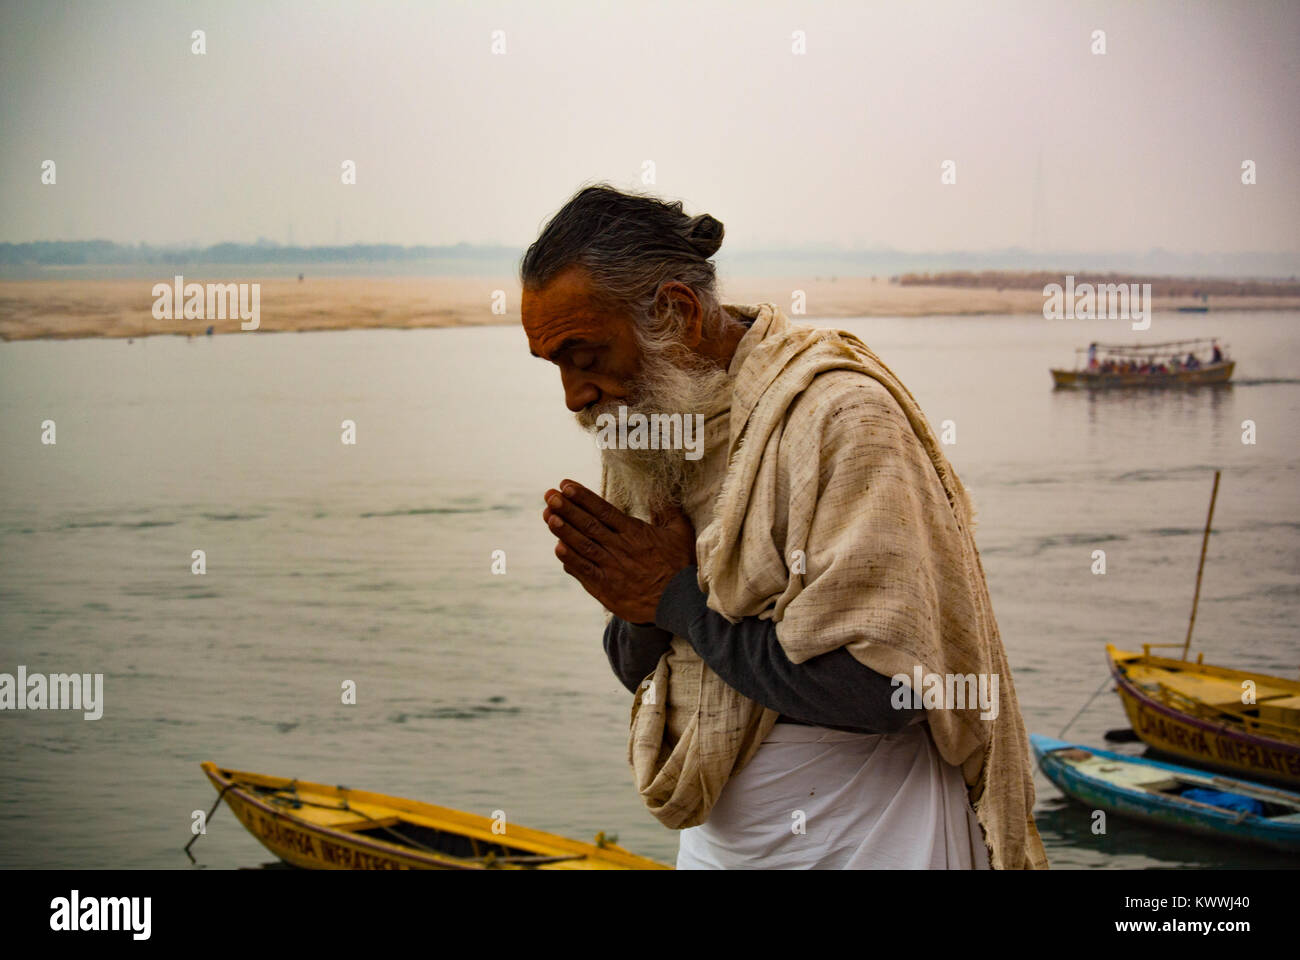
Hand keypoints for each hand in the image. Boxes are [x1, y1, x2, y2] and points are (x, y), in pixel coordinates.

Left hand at [542, 479, 695, 623]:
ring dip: (564, 530)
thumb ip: (667, 512)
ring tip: (548, 515)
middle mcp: (619, 548)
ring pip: (583, 546)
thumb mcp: (680, 533)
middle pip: (588, 525)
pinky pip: (584, 571)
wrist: (679, 602)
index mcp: (635, 533)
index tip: (566, 485)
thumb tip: (657, 494)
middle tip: (549, 495)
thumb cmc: (680, 566)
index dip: (583, 497)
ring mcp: (611, 568)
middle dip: (567, 508)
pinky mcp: (606, 588)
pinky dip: (570, 560)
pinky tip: (557, 548)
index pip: (603, 510)